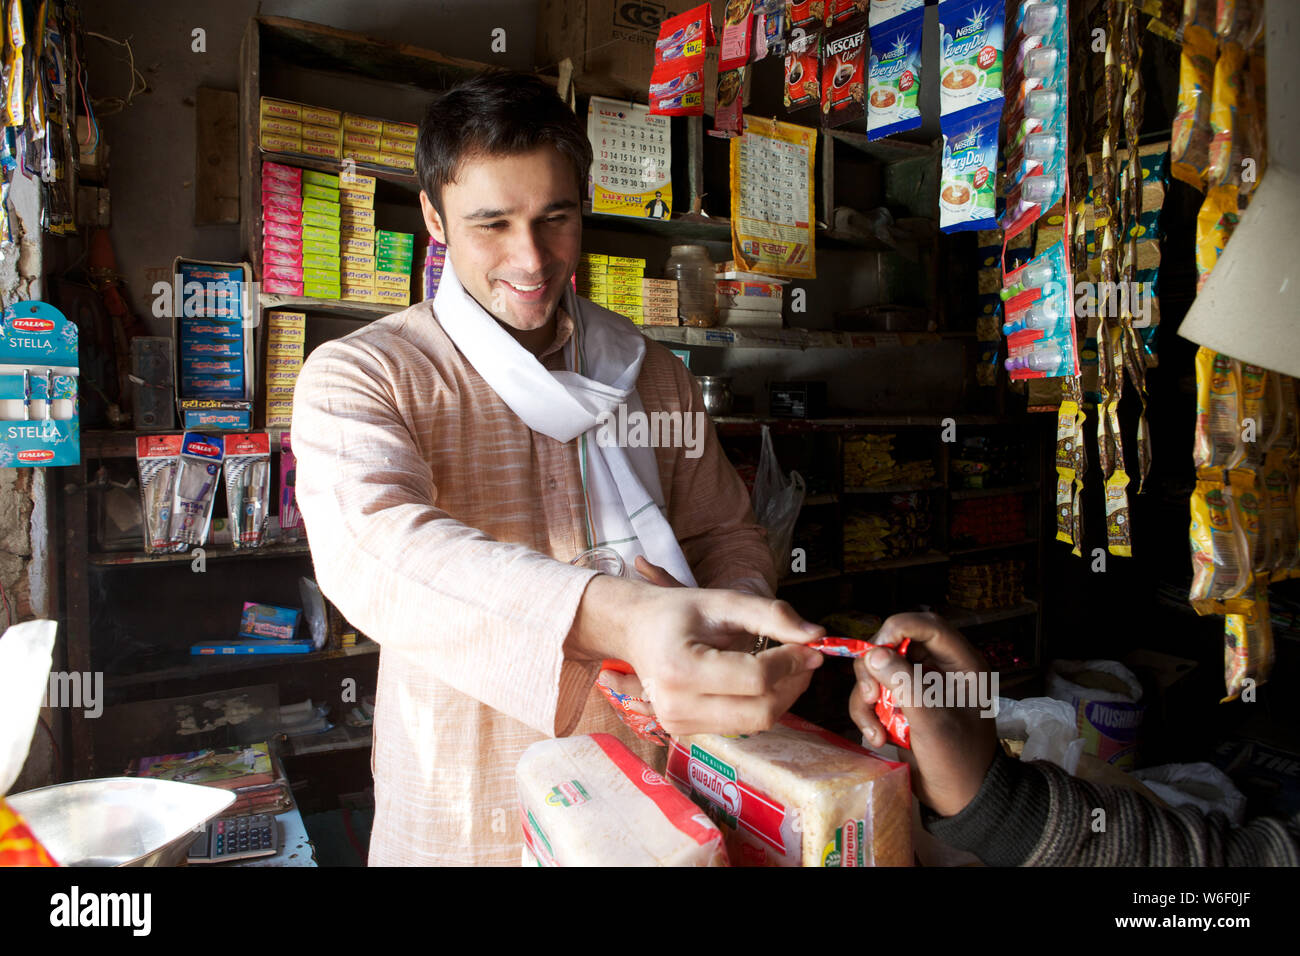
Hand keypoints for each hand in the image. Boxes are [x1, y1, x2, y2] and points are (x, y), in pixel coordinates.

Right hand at [572, 574, 825, 736]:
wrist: (635, 630)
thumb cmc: (676, 611)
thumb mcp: (723, 601)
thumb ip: (771, 615)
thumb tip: (817, 636)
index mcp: (680, 669)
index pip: (755, 678)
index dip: (791, 662)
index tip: (809, 645)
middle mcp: (676, 706)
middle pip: (761, 711)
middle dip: (793, 684)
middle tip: (805, 657)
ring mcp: (679, 725)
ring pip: (756, 723)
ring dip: (782, 695)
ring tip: (784, 665)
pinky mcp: (685, 733)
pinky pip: (741, 725)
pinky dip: (760, 703)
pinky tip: (760, 680)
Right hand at [848, 612, 996, 817]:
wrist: (962, 799)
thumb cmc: (960, 760)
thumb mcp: (934, 722)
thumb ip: (904, 684)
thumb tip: (873, 655)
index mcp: (960, 664)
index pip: (927, 625)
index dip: (898, 628)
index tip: (875, 651)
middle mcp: (937, 669)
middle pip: (893, 644)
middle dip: (873, 670)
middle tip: (869, 696)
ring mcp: (916, 687)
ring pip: (876, 670)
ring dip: (866, 697)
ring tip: (874, 729)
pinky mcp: (900, 705)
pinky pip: (872, 695)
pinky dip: (867, 714)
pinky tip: (876, 737)